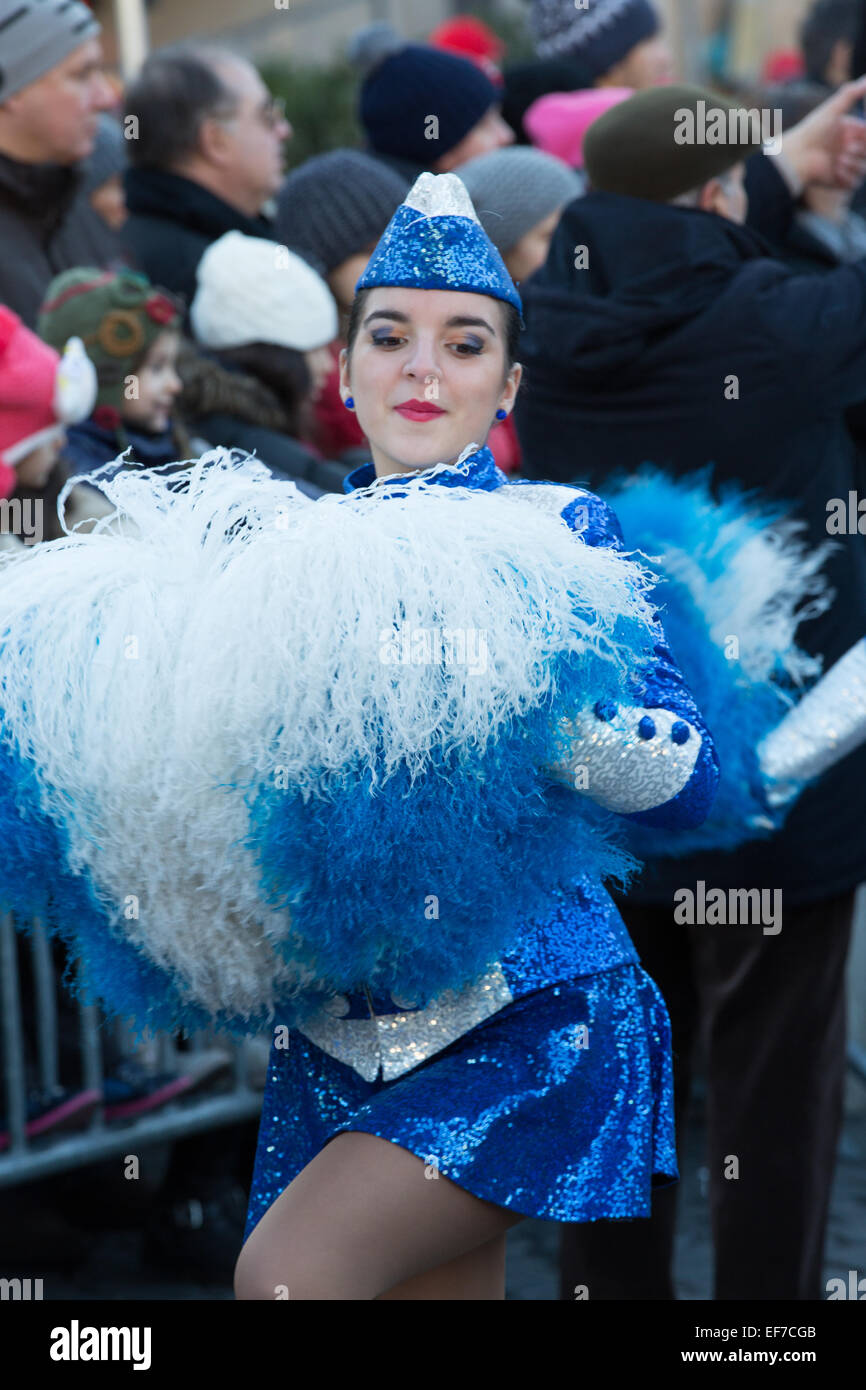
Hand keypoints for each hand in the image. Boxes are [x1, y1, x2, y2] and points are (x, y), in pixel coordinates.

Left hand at [782, 74, 865, 190]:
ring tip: (838, 159)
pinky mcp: (838, 182)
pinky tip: (835, 170)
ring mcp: (843, 166)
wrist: (794, 158)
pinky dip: (847, 176)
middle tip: (847, 148)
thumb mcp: (833, 109)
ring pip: (863, 168)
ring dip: (854, 163)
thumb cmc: (811, 131)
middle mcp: (847, 149)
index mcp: (847, 132)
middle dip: (861, 150)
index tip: (860, 136)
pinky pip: (853, 182)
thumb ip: (851, 93)